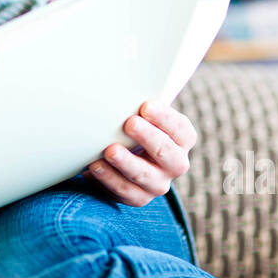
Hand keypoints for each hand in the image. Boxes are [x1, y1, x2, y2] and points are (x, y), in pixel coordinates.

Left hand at [81, 100, 196, 206]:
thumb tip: (119, 79)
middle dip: (148, 138)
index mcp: (183, 139)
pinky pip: (125, 192)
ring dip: (126, 163)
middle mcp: (176, 164)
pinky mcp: (139, 198)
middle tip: (129, 123)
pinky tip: (95, 166)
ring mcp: (158, 184)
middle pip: (167, 154)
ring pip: (145, 177)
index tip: (145, 105)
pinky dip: (109, 180)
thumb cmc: (136, 125)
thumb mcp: (144, 113)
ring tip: (109, 150)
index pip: (180, 129)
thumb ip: (141, 102)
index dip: (165, 118)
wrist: (126, 153)